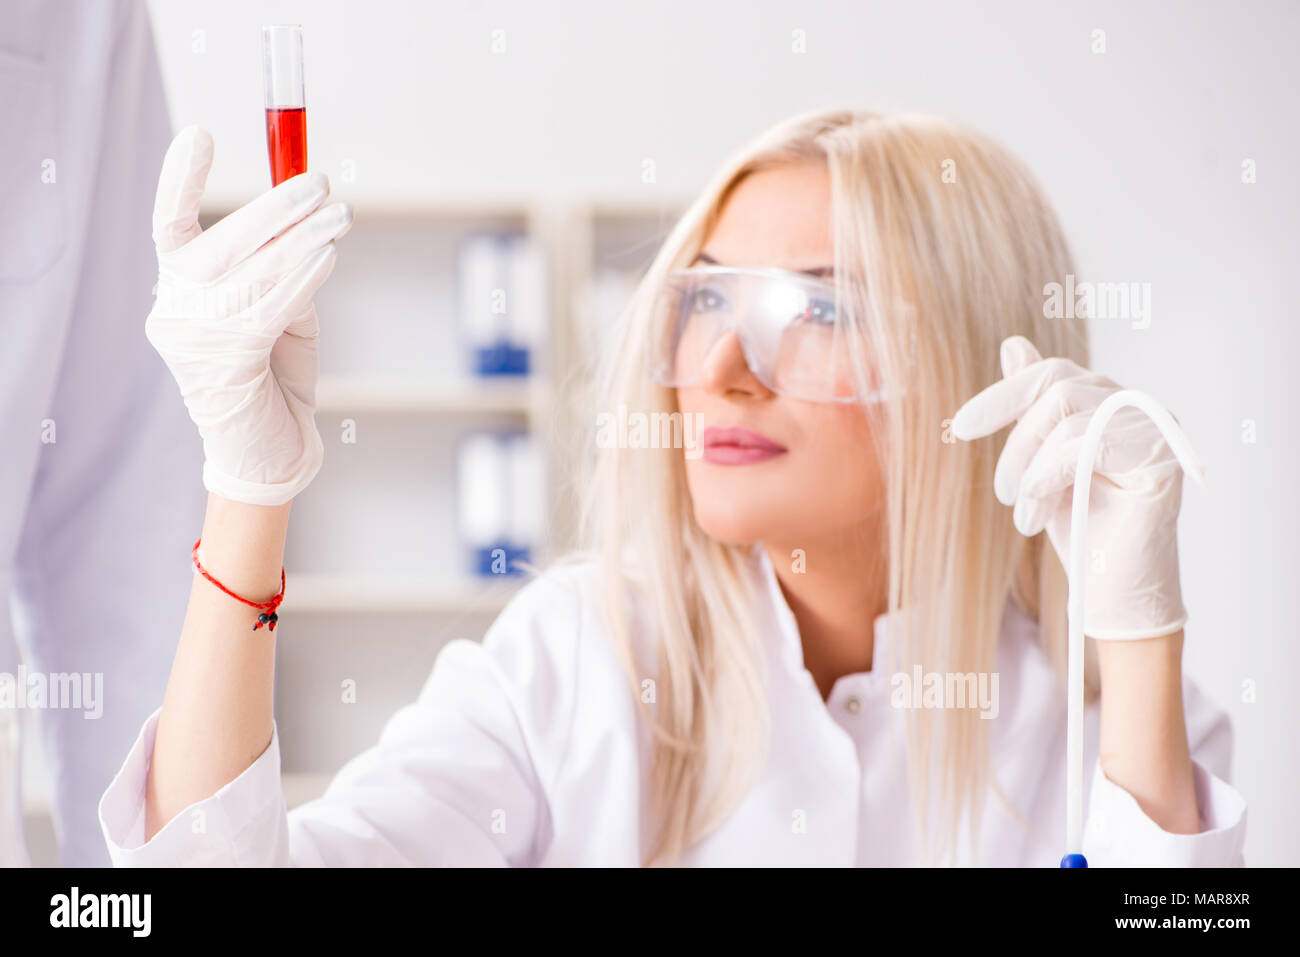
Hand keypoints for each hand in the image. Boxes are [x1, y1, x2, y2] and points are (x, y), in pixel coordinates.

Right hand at [146, 126, 352, 505]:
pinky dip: (304, 278)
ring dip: (305, 239)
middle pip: (221, 242)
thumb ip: (279, 273)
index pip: (169, 224)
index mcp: (179, 288)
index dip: (179, 178)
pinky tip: (327, 255)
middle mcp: (177, 309)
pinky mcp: (229, 361)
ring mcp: (197, 338)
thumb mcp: (275, 314)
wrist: (268, 454)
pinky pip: (272, 306)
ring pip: (254, 272)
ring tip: (340, 214)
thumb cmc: (273, 378)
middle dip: (275, 209)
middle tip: (319, 183)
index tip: (200, 135)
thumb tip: (306, 230)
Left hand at [951, 336, 1187, 639]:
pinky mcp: (1162, 461)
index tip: (961, 428)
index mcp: (1107, 401)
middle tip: (1004, 494)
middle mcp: (1136, 408)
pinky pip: (1088, 444)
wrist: (1110, 594)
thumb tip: (1012, 344)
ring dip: (1031, 471)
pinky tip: (1037, 508)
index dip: (1001, 396)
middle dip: (1016, 444)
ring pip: (1068, 417)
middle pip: (1056, 390)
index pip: (1050, 374)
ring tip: (1025, 516)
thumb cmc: (1079, 530)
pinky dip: (1050, 475)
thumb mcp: (1038, 462)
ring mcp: (1156, 430)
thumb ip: (1030, 406)